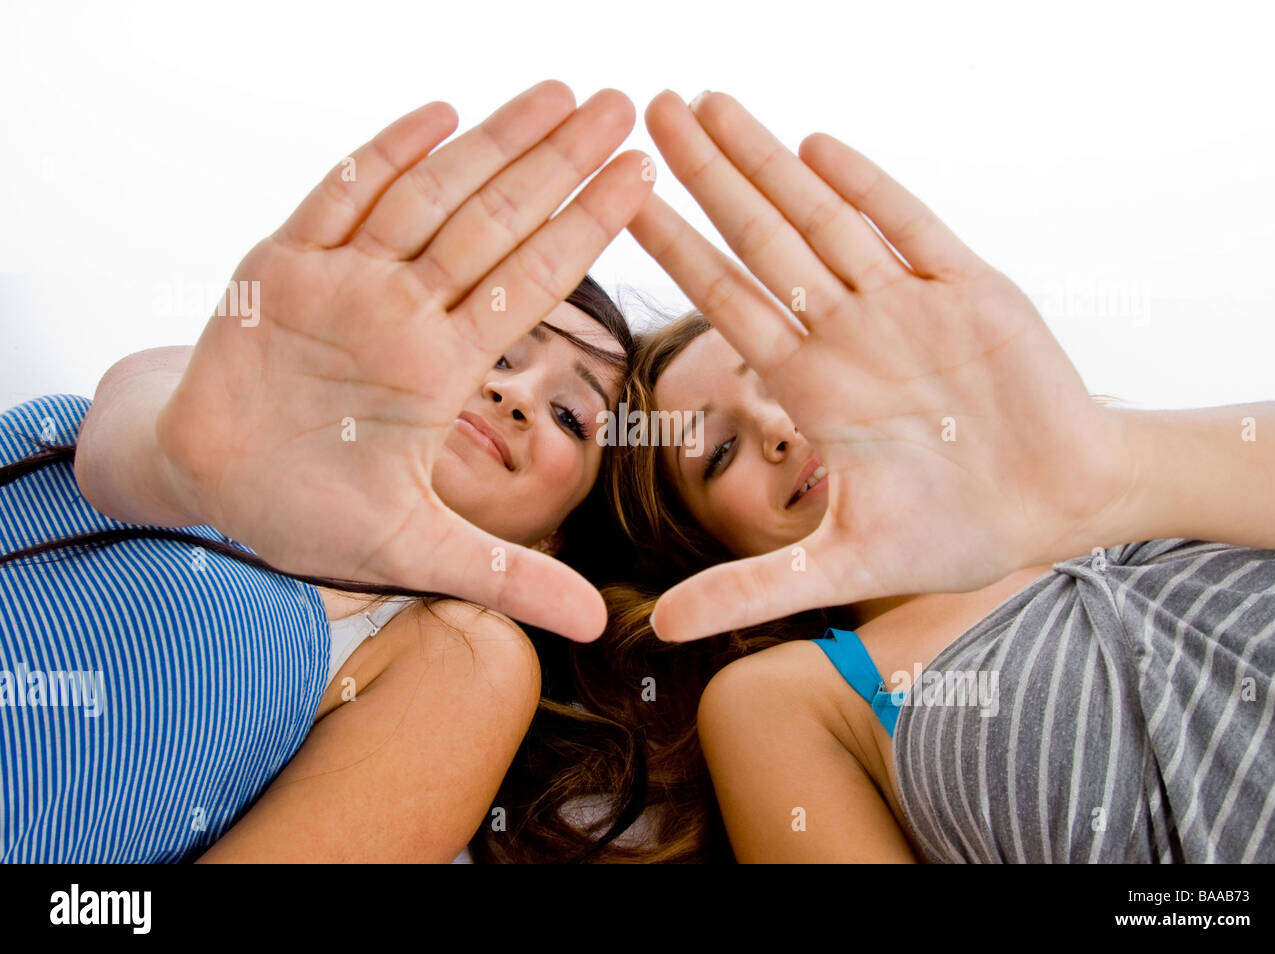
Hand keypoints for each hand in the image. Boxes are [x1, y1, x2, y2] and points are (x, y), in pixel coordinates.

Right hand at [155, 81, 652, 641]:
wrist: (210, 489)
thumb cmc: (310, 513)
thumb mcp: (417, 553)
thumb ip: (508, 578)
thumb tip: (599, 627)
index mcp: (442, 367)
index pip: (531, 285)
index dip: (586, 231)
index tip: (644, 180)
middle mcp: (404, 314)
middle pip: (495, 225)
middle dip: (559, 165)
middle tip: (626, 107)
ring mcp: (344, 285)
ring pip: (429, 200)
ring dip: (492, 146)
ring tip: (560, 95)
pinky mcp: (277, 270)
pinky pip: (333, 203)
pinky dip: (381, 160)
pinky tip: (437, 115)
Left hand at [629, 90, 1134, 640]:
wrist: (1062, 505)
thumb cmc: (957, 533)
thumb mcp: (844, 566)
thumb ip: (752, 588)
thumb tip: (659, 630)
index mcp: (811, 384)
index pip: (724, 301)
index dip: (673, 249)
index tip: (620, 198)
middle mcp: (846, 332)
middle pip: (759, 240)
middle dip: (707, 177)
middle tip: (648, 109)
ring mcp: (904, 304)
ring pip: (822, 220)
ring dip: (768, 163)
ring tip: (710, 103)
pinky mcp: (970, 288)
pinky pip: (909, 227)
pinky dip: (865, 188)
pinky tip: (816, 147)